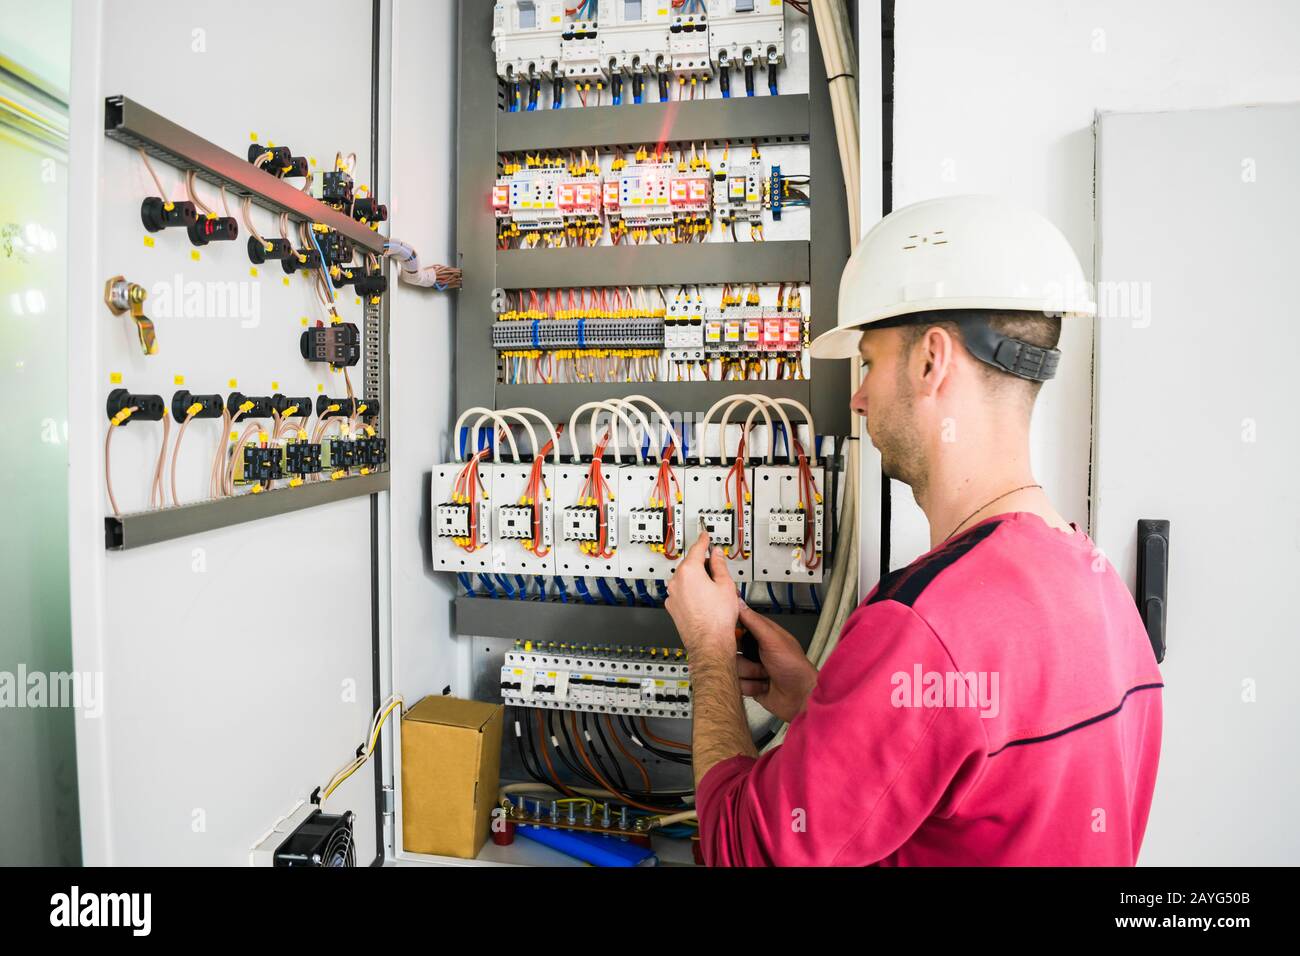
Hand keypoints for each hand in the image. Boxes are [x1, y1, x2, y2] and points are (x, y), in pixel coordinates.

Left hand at [664, 531, 740, 660]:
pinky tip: (705, 602)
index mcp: (689, 571)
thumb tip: (716, 554)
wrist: (709, 643)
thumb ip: (719, 565)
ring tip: (714, 593)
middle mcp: (676, 582)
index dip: (703, 540)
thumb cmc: (718, 619)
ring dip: (698, 581)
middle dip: (703, 566)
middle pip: (690, 565)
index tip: (704, 535)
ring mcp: (672, 596)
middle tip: (718, 572)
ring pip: (686, 580)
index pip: (696, 549)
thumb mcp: (726, 585)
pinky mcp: (672, 608)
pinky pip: (682, 593)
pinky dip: (692, 593)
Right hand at [736, 604, 817, 722]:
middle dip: (742, 657)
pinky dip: (750, 687)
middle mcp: (757, 651)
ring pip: (734, 667)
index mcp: (764, 635)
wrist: (800, 698)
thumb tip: (740, 603)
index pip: (741, 625)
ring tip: (765, 675)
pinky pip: (738, 684)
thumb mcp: (773, 640)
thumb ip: (754, 622)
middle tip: (757, 659)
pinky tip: (764, 687)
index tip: (731, 634)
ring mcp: (753, 668)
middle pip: (733, 648)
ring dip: (749, 673)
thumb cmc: (795, 667)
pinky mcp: (750, 685)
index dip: (733, 629)